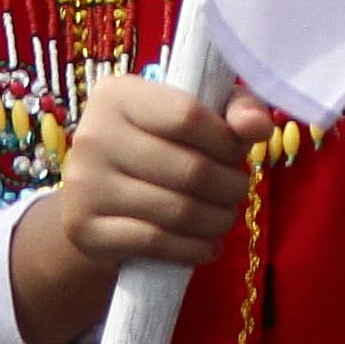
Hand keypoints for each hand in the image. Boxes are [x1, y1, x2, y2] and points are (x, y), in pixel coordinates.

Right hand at [4, 66, 278, 343]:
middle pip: (189, 169)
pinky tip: (207, 246)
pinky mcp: (85, 229)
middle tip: (236, 192)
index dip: (226, 141)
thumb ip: (234, 109)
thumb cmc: (155, 146)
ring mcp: (84, 184)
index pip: (188, 116)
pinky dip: (193, 249)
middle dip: (229, 187)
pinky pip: (155, 242)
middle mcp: (93, 134)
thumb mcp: (192, 113)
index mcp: (117, 95)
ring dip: (217, 220)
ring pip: (177, 211)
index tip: (236, 153)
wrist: (93, 200)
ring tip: (224, 218)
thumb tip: (260, 128)